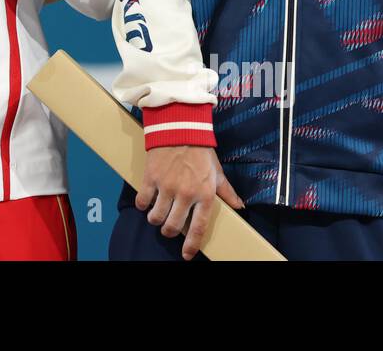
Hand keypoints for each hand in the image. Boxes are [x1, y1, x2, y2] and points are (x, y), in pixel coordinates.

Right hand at [137, 145, 244, 260]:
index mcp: (204, 195)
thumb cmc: (200, 150)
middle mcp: (185, 194)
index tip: (186, 255)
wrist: (180, 127)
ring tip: (156, 215)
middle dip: (169, 231)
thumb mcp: (217, 171)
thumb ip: (227, 191)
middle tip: (168, 227)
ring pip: (156, 217)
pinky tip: (145, 202)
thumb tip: (240, 206)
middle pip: (172, 226)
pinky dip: (142, 205)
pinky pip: (142, 201)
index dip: (191, 245)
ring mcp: (166, 187)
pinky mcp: (151, 178)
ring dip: (155, 219)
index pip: (198, 228)